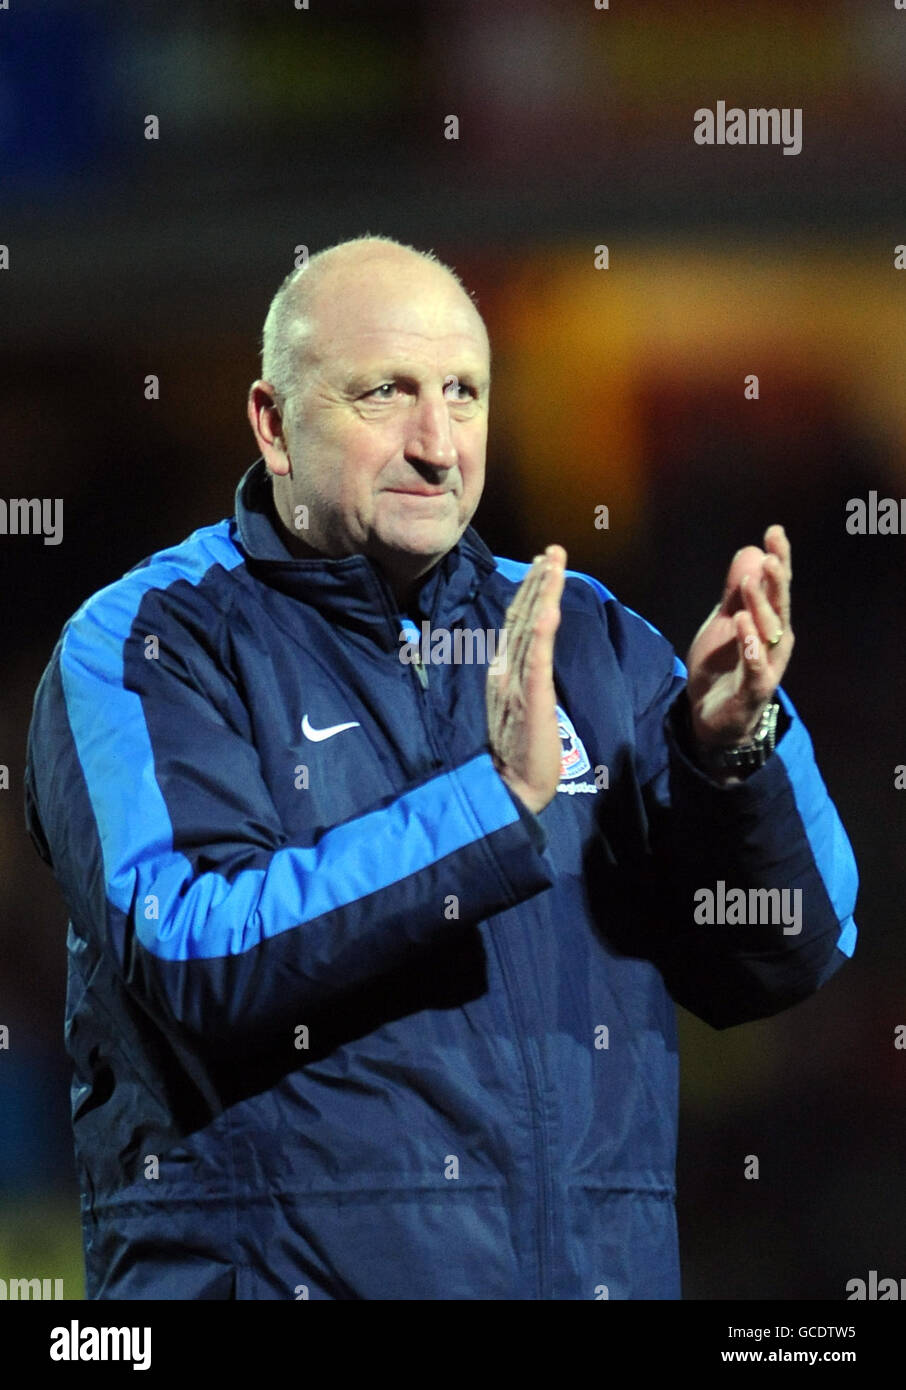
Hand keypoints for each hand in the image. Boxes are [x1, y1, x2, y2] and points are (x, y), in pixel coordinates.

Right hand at [487, 545, 565, 814]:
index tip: (542, 566)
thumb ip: (522, 686)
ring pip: (529, 629)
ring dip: (542, 593)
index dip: (530, 594)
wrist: (509, 793)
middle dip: (537, 581)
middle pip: (522, 617)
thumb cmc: (515, 760)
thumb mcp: (521, 714)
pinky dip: (541, 632)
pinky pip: (536, 660)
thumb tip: (524, 664)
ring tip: (552, 562)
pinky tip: (549, 608)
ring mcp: (516, 683)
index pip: (519, 626)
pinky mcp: (530, 699)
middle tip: (551, 551)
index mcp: (505, 675)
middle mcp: (506, 672)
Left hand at [685, 525, 793, 749]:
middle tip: (771, 555)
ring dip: (760, 608)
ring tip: (749, 584)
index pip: (776, 587)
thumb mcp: (724, 621)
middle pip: (779, 607)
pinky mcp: (753, 690)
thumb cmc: (725, 664)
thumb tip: (751, 550)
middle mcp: (775, 642)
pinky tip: (743, 626)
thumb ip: (736, 591)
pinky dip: (750, 646)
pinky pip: (755, 667)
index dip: (779, 559)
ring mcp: (767, 666)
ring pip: (769, 635)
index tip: (775, 532)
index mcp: (769, 622)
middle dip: (776, 581)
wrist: (711, 715)